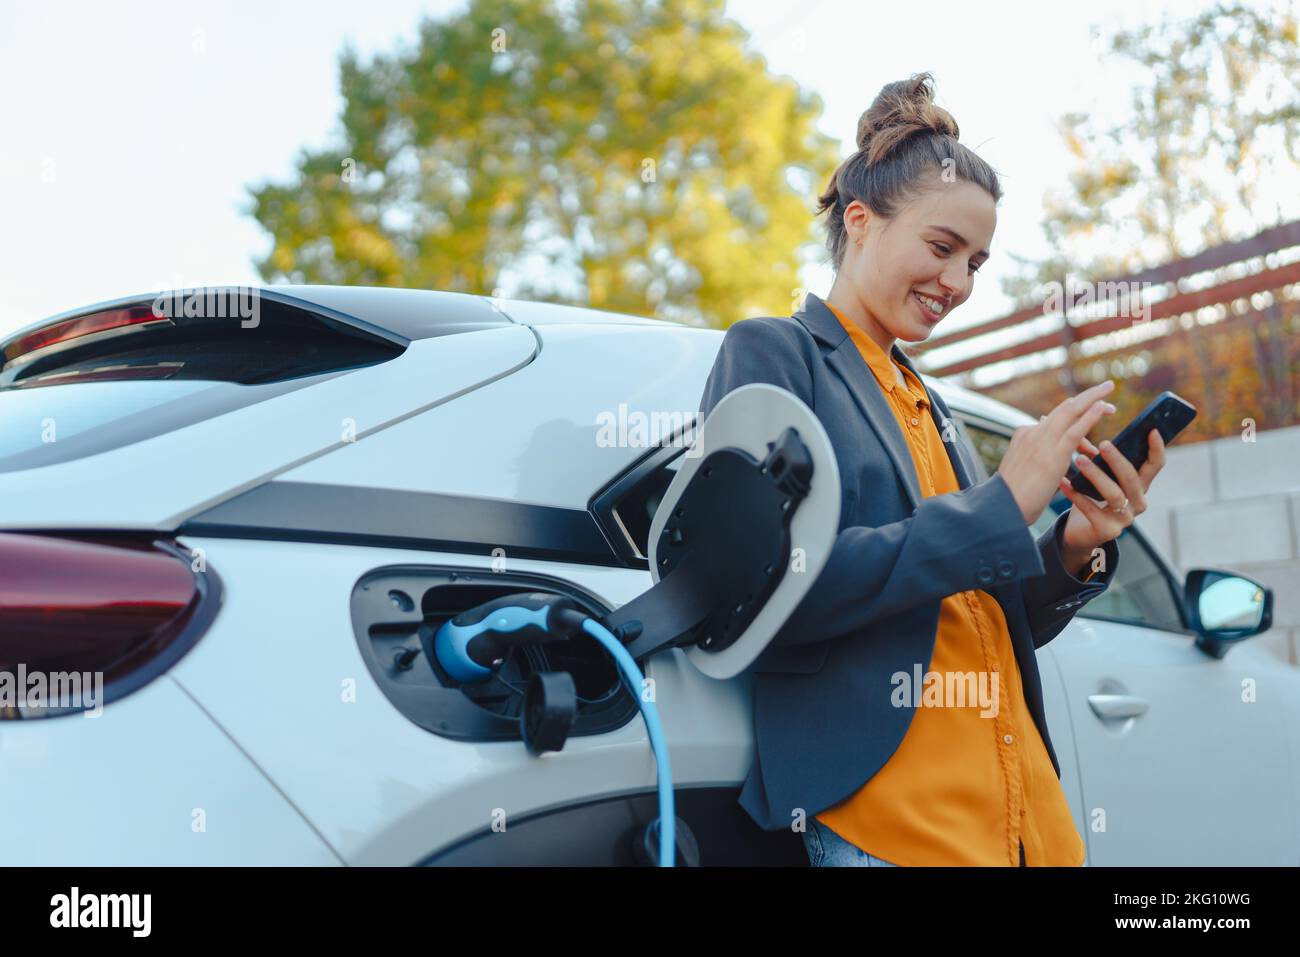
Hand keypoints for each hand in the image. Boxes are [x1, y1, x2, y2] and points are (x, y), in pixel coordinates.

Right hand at [997, 380, 1117, 525]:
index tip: (1090, 410)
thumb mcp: (1023, 471)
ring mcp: (1042, 441)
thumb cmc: (1013, 498)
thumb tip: (1052, 461)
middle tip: (1106, 388)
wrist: (1002, 507)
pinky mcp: (1053, 454)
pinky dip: (1090, 416)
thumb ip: (1037, 459)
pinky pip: (1075, 430)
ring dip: (1093, 399)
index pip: (1054, 418)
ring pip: (1071, 411)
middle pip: (1064, 407)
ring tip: (1111, 397)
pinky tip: (1102, 408)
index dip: (1075, 411)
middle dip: (1087, 396)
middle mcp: (1032, 433)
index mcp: (1024, 436)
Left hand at [1056, 427, 1166, 568]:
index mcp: (1140, 486)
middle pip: (1132, 478)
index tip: (1152, 430)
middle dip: (1118, 460)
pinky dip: (1076, 494)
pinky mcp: (1107, 531)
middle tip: (1103, 444)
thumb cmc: (1091, 498)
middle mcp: (1137, 502)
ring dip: (1096, 475)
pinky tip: (1063, 482)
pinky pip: (1091, 510)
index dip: (1157, 448)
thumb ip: (1100, 457)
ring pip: (1114, 494)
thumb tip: (1085, 428)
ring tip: (1079, 460)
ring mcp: (1124, 519)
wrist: (1079, 532)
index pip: (1155, 466)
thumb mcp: (1101, 477)